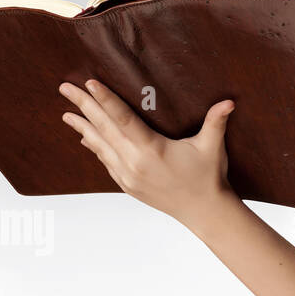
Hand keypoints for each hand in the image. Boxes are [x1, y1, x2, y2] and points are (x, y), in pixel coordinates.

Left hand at [58, 79, 239, 226]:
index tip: (89, 84)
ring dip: (82, 127)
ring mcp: (127, 176)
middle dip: (84, 106)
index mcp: (151, 150)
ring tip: (66, 113)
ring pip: (99, 146)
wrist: (204, 212)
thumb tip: (229, 101)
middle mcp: (134, 163)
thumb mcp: (212, 147)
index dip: (105, 100)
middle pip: (103, 129)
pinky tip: (85, 136)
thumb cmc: (209, 177)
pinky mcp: (127, 185)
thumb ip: (216, 121)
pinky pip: (105, 161)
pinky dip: (94, 146)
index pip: (122, 119)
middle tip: (65, 88)